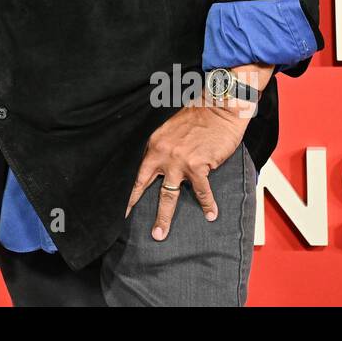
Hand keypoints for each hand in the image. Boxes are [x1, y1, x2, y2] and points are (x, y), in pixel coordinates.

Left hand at [124, 102, 248, 240]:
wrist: (219, 106)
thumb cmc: (199, 116)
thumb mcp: (171, 129)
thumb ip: (164, 148)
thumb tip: (161, 166)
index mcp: (154, 144)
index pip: (138, 170)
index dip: (129, 188)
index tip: (121, 203)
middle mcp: (162, 153)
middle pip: (144, 184)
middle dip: (134, 205)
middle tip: (125, 220)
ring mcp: (179, 161)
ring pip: (168, 195)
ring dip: (164, 217)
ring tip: (160, 234)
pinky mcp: (198, 166)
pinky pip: (201, 191)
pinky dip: (207, 204)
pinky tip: (211, 215)